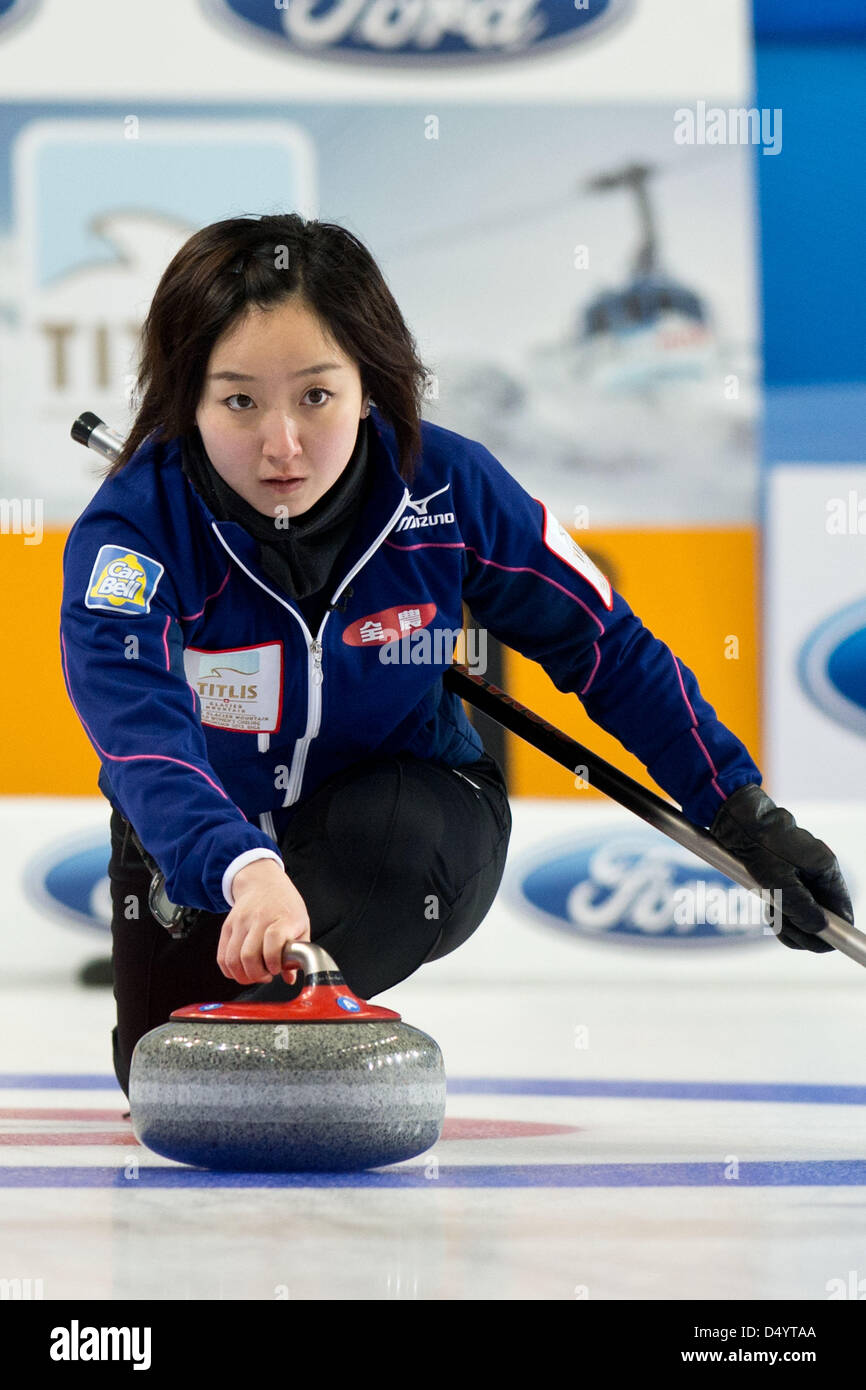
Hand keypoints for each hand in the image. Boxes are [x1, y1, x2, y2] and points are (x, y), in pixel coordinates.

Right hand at [217, 859, 310, 984]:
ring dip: (243, 975)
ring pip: (232, 959)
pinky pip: (222, 956)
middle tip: (266, 975)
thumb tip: (290, 978)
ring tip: (254, 974)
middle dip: (257, 975)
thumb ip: (299, 951)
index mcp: (282, 918)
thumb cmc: (285, 905)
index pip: (273, 940)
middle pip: (248, 955)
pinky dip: (229, 970)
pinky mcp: (227, 927)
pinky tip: (241, 970)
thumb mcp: (302, 923)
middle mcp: (258, 919)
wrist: (262, 883)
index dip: (274, 961)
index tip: (277, 969)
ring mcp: (240, 922)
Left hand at [710, 784, 853, 952]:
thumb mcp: (780, 880)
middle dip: (802, 929)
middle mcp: (819, 875)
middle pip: (823, 919)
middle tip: (781, 922)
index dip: (831, 933)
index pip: (843, 914)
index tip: (810, 940)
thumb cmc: (760, 844)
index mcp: (826, 871)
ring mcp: (804, 877)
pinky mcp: (788, 879)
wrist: (738, 821)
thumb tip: (821, 929)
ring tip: (771, 910)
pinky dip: (780, 912)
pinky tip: (767, 904)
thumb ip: (802, 908)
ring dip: (788, 921)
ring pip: (805, 916)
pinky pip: (791, 906)